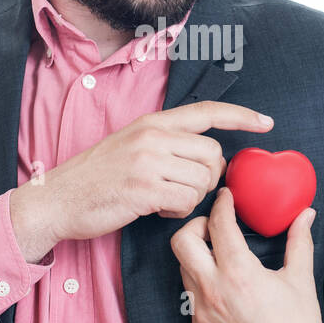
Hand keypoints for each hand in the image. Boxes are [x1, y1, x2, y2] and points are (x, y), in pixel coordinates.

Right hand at [10, 101, 272, 260]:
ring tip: (166, 200)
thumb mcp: (132, 145)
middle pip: (212, 154)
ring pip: (202, 180)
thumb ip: (167, 143)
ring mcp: (148, 161)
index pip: (207, 111)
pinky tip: (159, 209)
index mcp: (152, 121)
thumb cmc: (97, 177)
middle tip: (187, 189)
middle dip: (210, 177)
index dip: (241, 117)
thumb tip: (209, 156)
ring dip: (192, 197)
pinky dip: (179, 211)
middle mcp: (153, 136)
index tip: (266, 123)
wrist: (58, 199)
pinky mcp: (144, 189)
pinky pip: (187, 201)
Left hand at [170, 187, 323, 322]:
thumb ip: (299, 241)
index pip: (218, 224)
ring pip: (183, 269)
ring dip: (197, 255)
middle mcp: (214, 290)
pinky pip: (191, 297)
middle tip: (214, 226)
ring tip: (220, 255)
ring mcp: (202, 312)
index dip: (221, 204)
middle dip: (196, 225)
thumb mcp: (300, 280)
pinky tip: (224, 287)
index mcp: (239, 273)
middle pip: (181, 241)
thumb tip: (306, 215)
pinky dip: (203, 284)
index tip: (226, 197)